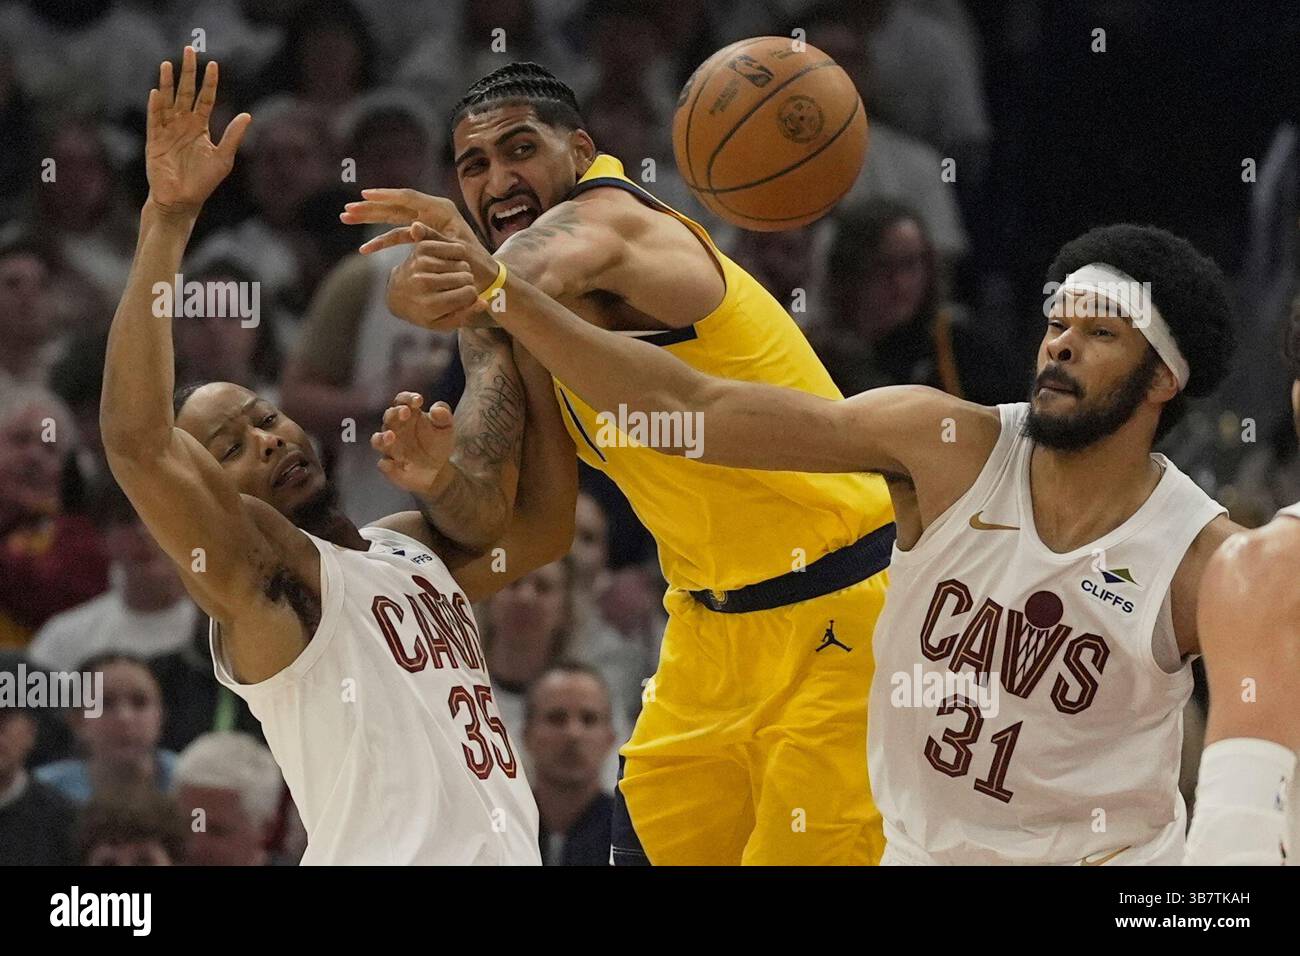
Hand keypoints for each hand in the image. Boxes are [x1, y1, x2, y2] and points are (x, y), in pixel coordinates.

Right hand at [146, 46, 250, 216]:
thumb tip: (247, 115)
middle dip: (188, 72)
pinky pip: (155, 120)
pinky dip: (156, 107)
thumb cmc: (203, 181)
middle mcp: (183, 124)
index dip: (209, 82)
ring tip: (168, 64)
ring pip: (168, 101)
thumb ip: (233, 136)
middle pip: (186, 93)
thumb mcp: (223, 158)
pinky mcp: (155, 141)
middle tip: (189, 50)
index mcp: (200, 127)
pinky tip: (157, 92)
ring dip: (167, 83)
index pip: (205, 99)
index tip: (213, 64)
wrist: (183, 201)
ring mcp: (168, 131)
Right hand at [342, 188, 479, 253]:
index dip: (385, 196)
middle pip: (395, 206)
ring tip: (347, 218)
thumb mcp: (457, 250)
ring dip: (371, 219)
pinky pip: (398, 234)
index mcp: (441, 210)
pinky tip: (365, 249)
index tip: (364, 195)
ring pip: (393, 218)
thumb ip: (435, 238)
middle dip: (370, 208)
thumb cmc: (475, 263)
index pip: (408, 198)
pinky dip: (382, 241)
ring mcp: (425, 223)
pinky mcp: (422, 236)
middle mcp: (432, 212)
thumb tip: (412, 226)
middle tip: (347, 210)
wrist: (484, 276)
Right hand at [371, 392, 455, 494]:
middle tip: (405, 412)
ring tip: (391, 436)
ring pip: (378, 440)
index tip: (419, 401)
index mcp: (408, 414)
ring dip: (382, 438)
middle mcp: (395, 428)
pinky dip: (386, 464)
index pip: (401, 400)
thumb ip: (443, 416)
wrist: (438, 469)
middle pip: (388, 416)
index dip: (407, 398)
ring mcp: (390, 448)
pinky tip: (391, 464)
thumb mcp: (446, 428)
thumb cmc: (438, 443)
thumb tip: (436, 410)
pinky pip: (384, 464)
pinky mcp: (390, 466)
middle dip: (395, 413)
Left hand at [382, 223, 496, 330]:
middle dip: (468, 283)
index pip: (469, 294)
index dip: (472, 296)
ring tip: (452, 277)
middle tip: (459, 287)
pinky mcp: (421, 249)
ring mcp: (421, 264)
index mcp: (429, 305)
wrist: (397, 294)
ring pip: (461, 264)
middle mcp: (423, 284)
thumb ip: (465, 315)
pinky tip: (451, 264)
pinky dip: (457, 255)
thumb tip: (484, 302)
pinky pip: (453, 248)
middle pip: (466, 277)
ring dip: (462, 270)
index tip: (466, 298)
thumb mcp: (443, 323)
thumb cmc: (424, 311)